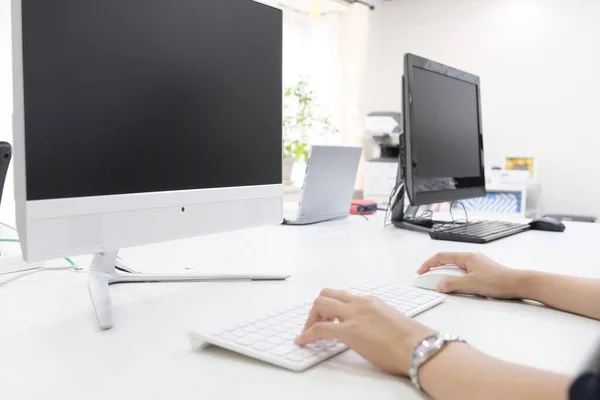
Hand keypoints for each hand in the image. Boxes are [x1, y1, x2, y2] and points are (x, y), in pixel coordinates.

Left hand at [295, 289, 433, 375]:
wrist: (419, 347)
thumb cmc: (413, 341)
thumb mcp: (392, 323)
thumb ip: (377, 322)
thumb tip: (371, 332)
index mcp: (371, 301)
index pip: (344, 297)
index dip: (331, 307)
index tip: (328, 317)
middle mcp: (360, 303)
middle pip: (327, 294)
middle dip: (317, 308)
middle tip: (316, 323)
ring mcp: (354, 315)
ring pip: (320, 303)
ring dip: (311, 317)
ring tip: (309, 331)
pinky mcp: (349, 331)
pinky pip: (320, 329)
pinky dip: (307, 334)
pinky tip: (302, 341)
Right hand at [417, 252, 520, 298]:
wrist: (518, 284)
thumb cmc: (498, 281)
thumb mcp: (470, 284)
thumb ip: (452, 284)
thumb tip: (439, 285)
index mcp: (466, 257)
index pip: (441, 257)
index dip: (428, 264)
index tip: (421, 272)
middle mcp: (471, 259)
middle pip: (447, 262)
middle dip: (435, 270)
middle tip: (427, 280)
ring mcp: (476, 266)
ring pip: (455, 269)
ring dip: (445, 276)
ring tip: (439, 285)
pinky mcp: (481, 273)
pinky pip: (462, 274)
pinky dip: (454, 279)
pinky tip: (455, 287)